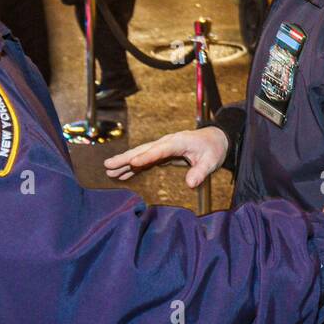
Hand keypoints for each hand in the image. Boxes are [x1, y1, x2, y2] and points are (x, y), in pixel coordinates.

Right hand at [104, 127, 227, 187]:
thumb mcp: (211, 161)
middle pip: (143, 150)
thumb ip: (201, 172)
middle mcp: (167, 143)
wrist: (214, 139)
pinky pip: (145, 161)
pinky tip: (122, 176)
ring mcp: (162, 148)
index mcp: (178, 142)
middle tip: (108, 165)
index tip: (133, 163)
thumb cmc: (213, 149)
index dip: (146, 156)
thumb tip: (191, 184)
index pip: (160, 150)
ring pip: (140, 155)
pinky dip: (133, 168)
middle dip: (126, 158)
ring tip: (108, 171)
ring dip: (125, 163)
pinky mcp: (162, 155)